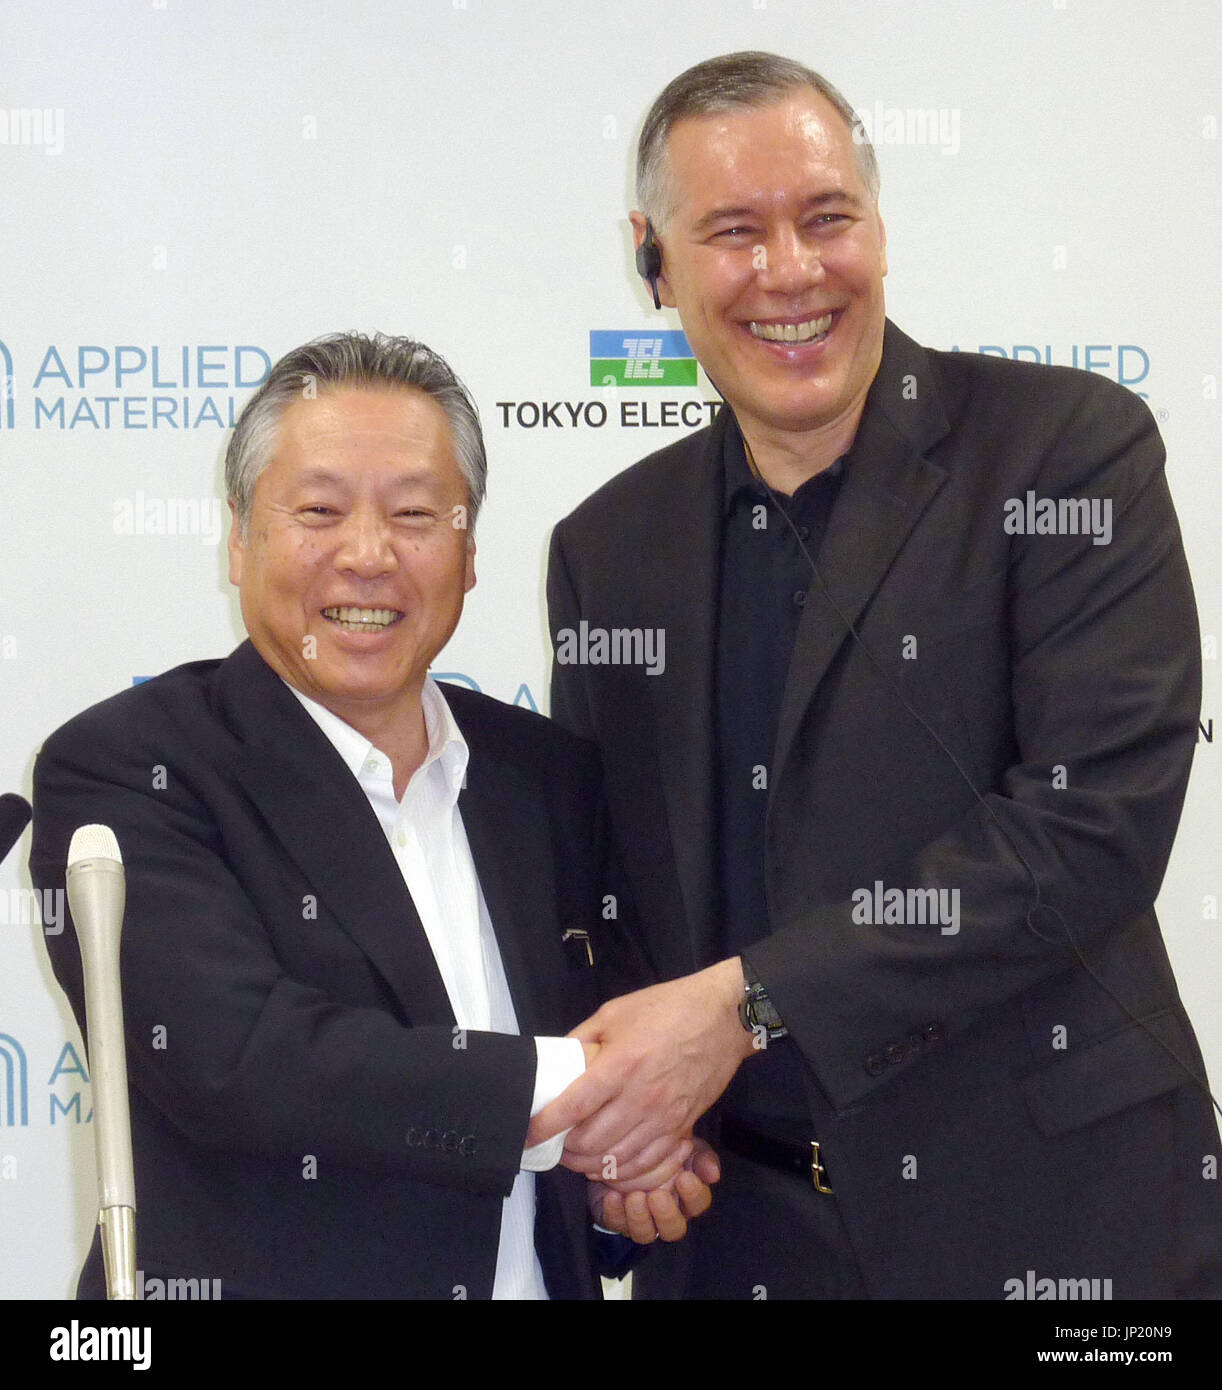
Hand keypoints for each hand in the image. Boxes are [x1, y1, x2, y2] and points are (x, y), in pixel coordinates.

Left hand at [528, 958, 755, 1176]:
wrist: (724, 1017)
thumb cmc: (668, 1008)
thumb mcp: (615, 1012)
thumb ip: (582, 1039)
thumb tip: (556, 1060)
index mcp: (621, 1064)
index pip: (573, 1107)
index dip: (545, 1126)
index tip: (528, 1134)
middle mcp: (641, 1097)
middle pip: (591, 1143)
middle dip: (565, 1150)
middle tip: (554, 1144)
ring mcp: (664, 1117)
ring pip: (617, 1159)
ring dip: (590, 1164)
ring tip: (577, 1156)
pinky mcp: (682, 1127)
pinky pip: (647, 1163)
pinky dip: (624, 1171)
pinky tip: (611, 1164)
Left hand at [588, 1140, 719, 1243]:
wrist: (627, 1145)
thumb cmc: (663, 1148)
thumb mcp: (686, 1146)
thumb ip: (702, 1158)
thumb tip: (713, 1174)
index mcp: (687, 1197)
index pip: (698, 1204)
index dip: (693, 1194)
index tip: (684, 1176)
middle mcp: (666, 1215)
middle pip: (674, 1230)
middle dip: (666, 1215)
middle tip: (657, 1195)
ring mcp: (642, 1221)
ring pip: (645, 1234)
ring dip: (639, 1218)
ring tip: (633, 1197)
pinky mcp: (618, 1219)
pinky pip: (616, 1224)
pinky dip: (615, 1212)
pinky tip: (613, 1195)